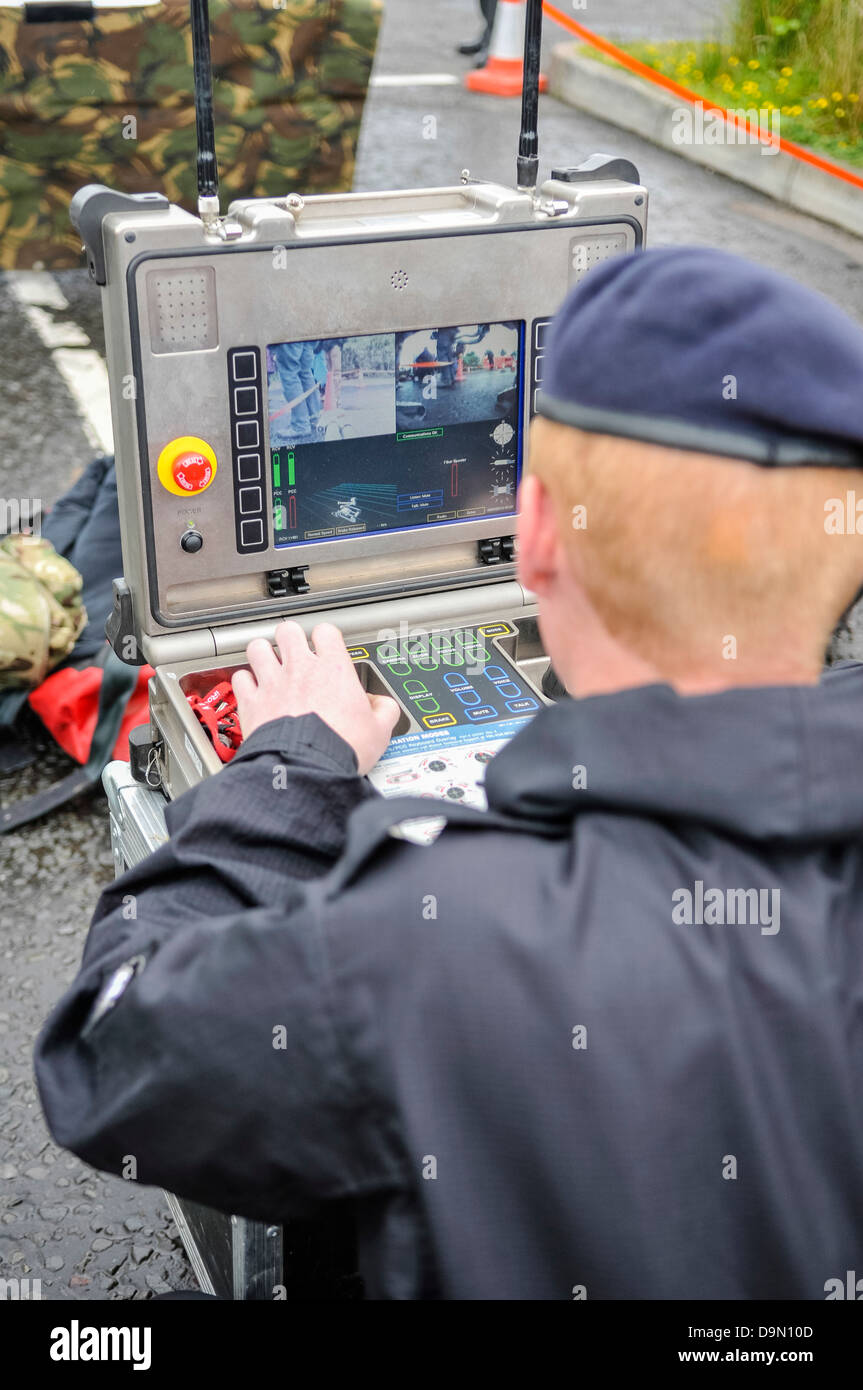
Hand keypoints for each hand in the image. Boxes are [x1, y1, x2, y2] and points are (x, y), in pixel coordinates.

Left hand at [232, 621, 399, 774]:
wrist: (308, 768)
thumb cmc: (340, 748)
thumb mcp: (378, 731)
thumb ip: (384, 711)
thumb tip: (384, 706)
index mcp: (333, 670)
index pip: (326, 632)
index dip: (325, 637)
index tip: (326, 647)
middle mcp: (300, 670)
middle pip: (288, 630)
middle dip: (290, 637)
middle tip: (293, 649)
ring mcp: (273, 683)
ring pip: (258, 648)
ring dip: (262, 653)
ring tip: (268, 662)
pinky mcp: (252, 702)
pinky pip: (241, 679)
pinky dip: (245, 682)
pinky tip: (252, 689)